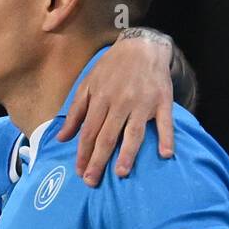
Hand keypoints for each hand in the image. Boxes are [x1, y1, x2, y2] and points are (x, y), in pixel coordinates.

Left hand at [58, 28, 174, 184]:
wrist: (142, 46)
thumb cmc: (111, 68)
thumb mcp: (88, 85)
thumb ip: (75, 113)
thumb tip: (62, 138)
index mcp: (100, 99)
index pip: (89, 132)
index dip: (82, 153)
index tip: (79, 172)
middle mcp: (120, 103)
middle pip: (107, 136)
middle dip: (98, 160)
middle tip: (91, 181)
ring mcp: (142, 103)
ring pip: (133, 132)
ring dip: (127, 153)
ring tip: (120, 172)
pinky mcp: (162, 102)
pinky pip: (165, 122)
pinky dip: (166, 137)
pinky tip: (165, 154)